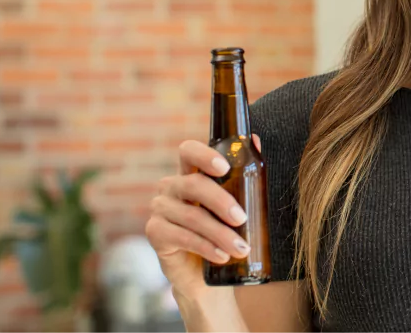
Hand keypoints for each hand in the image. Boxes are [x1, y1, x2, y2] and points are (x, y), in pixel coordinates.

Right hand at [145, 135, 259, 297]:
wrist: (204, 271)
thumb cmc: (222, 230)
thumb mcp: (237, 204)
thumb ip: (244, 175)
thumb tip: (255, 140)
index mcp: (190, 173)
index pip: (188, 151)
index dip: (204, 156)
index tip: (225, 168)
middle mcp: (171, 187)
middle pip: (194, 185)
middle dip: (222, 202)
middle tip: (242, 219)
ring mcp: (160, 209)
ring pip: (192, 216)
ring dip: (220, 233)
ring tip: (241, 248)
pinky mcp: (155, 233)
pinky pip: (182, 237)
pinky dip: (206, 247)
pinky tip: (222, 256)